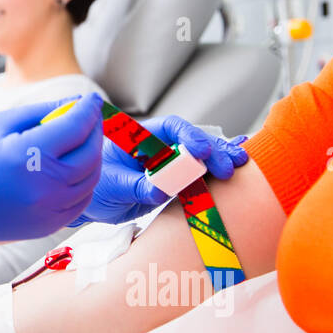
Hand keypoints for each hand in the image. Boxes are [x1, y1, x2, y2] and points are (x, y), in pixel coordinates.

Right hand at [0, 93, 105, 255]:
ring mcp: (48, 210)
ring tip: (81, 141)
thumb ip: (40, 112)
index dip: (89, 108)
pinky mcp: (48, 226)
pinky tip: (72, 168)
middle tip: (88, 117)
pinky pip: (81, 201)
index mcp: (28, 155)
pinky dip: (84, 182)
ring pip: (91, 179)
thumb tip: (75, 103)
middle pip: (90, 153)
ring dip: (92, 156)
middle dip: (94, 130)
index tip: (92, 98)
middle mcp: (44, 187)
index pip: (76, 126)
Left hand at [70, 116, 248, 225]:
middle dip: (213, 151)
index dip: (190, 136)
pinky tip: (238, 168)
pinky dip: (217, 172)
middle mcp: (160, 147)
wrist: (91, 204)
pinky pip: (199, 176)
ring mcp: (169, 165)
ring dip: (221, 159)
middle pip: (192, 142)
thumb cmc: (95, 185)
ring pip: (201, 157)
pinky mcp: (175, 184)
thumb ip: (136, 186)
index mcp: (142, 137)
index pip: (172, 128)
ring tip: (240, 165)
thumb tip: (162, 191)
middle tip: (229, 166)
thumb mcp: (112, 185)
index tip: (201, 153)